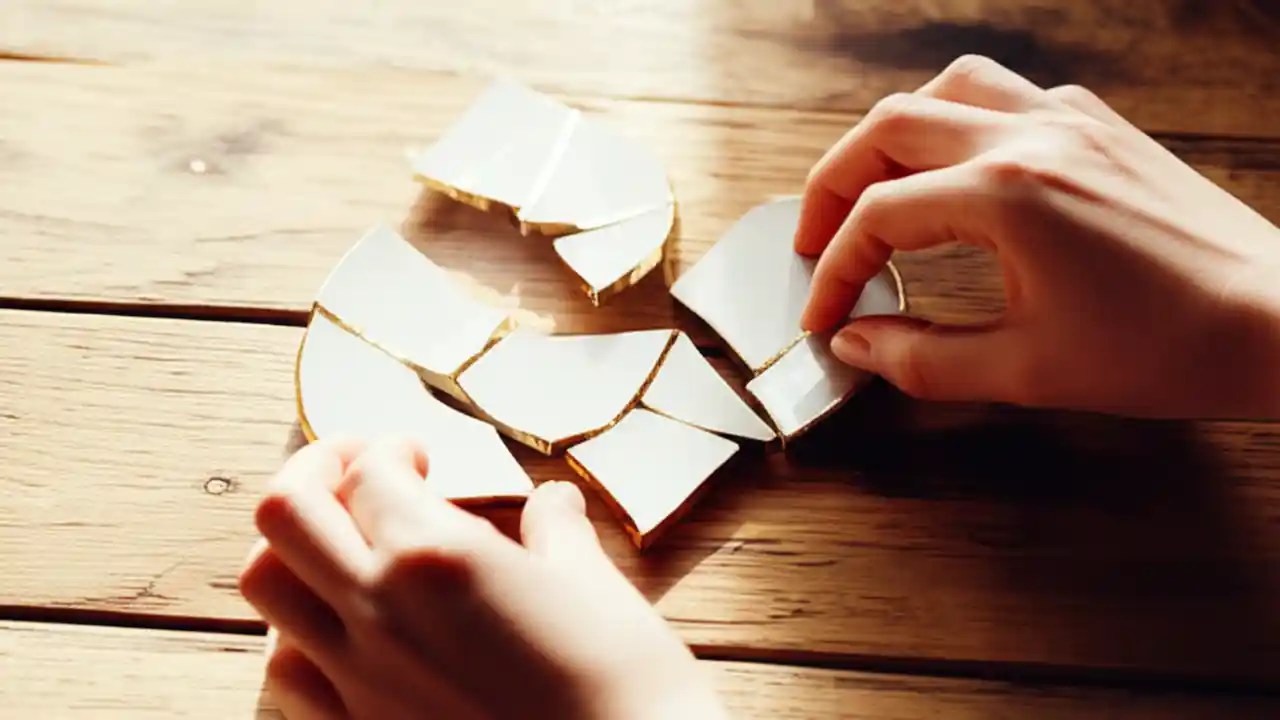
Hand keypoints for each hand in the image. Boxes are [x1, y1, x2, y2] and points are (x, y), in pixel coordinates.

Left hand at [239, 438, 724, 719]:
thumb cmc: (620, 685)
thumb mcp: (593, 586)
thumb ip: (557, 532)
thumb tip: (552, 502)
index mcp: (437, 555)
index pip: (370, 471)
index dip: (390, 449)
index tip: (416, 455)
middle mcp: (379, 609)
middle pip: (287, 512)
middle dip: (314, 472)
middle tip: (354, 469)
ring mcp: (359, 676)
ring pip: (267, 588)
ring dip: (295, 548)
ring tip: (342, 544)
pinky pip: (289, 670)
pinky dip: (298, 632)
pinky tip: (344, 627)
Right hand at [797, 55, 1279, 418]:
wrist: (1279, 318)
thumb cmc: (1168, 346)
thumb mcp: (1027, 370)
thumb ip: (923, 357)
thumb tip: (857, 343)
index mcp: (1007, 193)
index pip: (879, 216)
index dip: (834, 269)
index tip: (823, 312)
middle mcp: (1032, 135)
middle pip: (888, 128)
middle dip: (833, 184)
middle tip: (814, 238)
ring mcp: (1070, 119)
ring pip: (944, 88)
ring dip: (889, 135)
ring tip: (870, 189)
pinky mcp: (1098, 125)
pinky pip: (1002, 93)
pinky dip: (953, 122)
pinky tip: (953, 171)